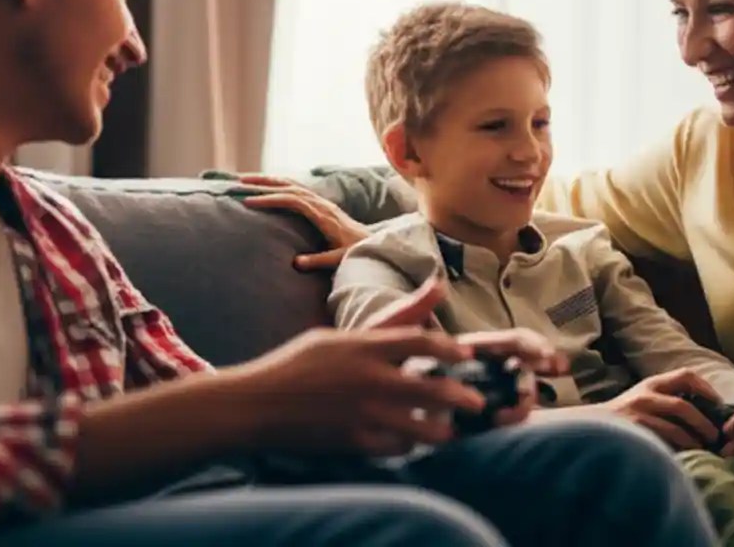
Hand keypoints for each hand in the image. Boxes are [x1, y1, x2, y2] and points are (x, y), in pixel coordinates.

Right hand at [237, 325, 483, 456]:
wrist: (256, 405)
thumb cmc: (299, 364)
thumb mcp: (343, 334)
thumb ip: (397, 316)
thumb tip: (439, 285)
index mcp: (367, 346)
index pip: (426, 342)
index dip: (453, 350)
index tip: (466, 356)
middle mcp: (370, 379)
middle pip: (436, 389)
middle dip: (463, 398)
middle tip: (477, 401)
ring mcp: (364, 414)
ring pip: (424, 428)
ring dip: (444, 429)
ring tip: (451, 428)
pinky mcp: (356, 442)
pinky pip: (399, 448)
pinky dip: (412, 445)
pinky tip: (414, 440)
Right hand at [238, 175, 368, 270]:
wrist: (372, 244)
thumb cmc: (356, 252)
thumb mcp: (338, 259)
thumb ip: (318, 260)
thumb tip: (295, 262)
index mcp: (323, 214)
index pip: (293, 200)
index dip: (271, 199)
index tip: (250, 202)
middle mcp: (322, 204)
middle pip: (290, 186)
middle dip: (264, 183)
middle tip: (240, 182)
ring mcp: (322, 202)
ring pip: (293, 185)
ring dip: (270, 180)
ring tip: (247, 179)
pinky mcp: (321, 205)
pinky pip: (297, 190)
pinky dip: (280, 185)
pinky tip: (268, 187)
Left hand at [365, 283, 565, 428]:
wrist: (360, 390)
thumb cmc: (380, 357)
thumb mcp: (397, 331)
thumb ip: (417, 309)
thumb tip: (436, 281)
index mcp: (467, 348)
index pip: (507, 343)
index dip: (531, 345)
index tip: (547, 353)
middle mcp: (476, 371)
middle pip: (518, 366)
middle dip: (540, 367)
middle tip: (558, 369)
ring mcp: (473, 395)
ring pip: (510, 394)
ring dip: (522, 396)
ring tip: (521, 399)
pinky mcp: (464, 419)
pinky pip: (491, 419)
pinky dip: (503, 418)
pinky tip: (501, 419)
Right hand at [605, 368, 721, 450]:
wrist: (590, 428)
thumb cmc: (623, 417)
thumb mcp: (643, 399)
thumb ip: (667, 399)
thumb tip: (706, 414)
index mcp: (651, 383)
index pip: (686, 375)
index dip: (707, 389)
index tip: (719, 405)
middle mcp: (644, 395)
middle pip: (683, 406)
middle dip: (704, 423)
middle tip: (715, 436)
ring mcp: (637, 414)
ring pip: (675, 428)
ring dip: (694, 441)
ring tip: (703, 451)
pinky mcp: (633, 433)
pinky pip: (663, 444)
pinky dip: (678, 451)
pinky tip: (684, 457)